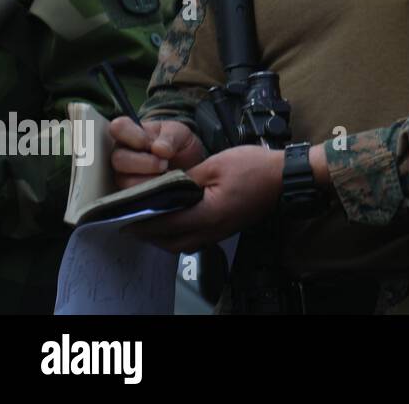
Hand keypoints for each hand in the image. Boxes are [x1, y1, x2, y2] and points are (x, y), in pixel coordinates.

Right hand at [109, 118, 205, 189]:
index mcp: (131, 132)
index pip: (118, 127)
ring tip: (165, 175)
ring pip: (124, 180)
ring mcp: (124, 175)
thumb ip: (170, 137)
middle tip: (164, 163)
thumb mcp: (180, 133)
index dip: (131, 135)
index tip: (148, 142)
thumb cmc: (178, 144)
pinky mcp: (130, 193)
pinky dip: (150, 192)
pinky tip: (162, 186)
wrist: (189, 164)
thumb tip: (159, 149)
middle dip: (144, 162)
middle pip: (118, 159)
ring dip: (147, 179)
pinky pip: (132, 197)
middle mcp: (123, 153)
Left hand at [127, 145, 284, 253]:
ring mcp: (220, 232)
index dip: (141, 222)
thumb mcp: (216, 164)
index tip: (122, 219)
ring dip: (164, 238)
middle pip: (171, 243)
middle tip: (132, 222)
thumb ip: (187, 178)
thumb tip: (164, 186)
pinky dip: (180, 236)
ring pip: (183, 245)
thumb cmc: (254, 167)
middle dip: (149, 235)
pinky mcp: (226, 229)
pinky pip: (196, 240)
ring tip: (151, 222)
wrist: (285, 177)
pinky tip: (176, 221)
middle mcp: (212, 230)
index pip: (165, 224)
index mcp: (207, 214)